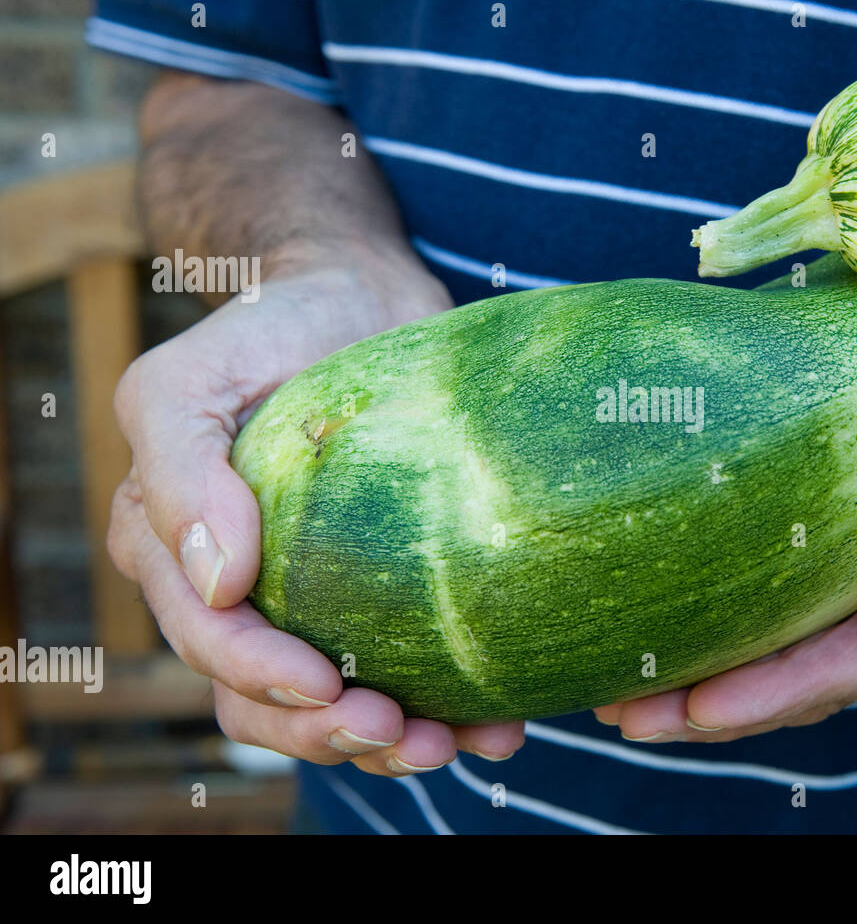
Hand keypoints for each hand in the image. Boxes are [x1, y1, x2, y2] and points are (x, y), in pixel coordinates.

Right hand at [108, 260, 525, 770]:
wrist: (358, 297)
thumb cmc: (269, 329)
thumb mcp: (191, 377)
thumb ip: (178, 469)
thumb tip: (220, 582)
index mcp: (175, 554)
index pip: (212, 642)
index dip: (264, 679)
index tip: (331, 685)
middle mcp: (236, 594)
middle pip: (268, 700)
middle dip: (332, 732)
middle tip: (405, 733)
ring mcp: (310, 600)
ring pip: (331, 709)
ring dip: (391, 742)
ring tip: (459, 741)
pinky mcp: (379, 593)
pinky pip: (402, 670)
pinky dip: (447, 707)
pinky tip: (497, 722)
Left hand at [593, 334, 856, 741]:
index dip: (797, 683)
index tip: (715, 701)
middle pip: (823, 680)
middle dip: (730, 705)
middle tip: (638, 719)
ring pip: (801, 664)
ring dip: (712, 691)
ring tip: (627, 706)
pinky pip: (796, 620)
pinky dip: (730, 644)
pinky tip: (661, 654)